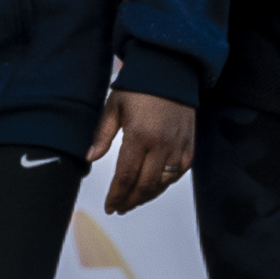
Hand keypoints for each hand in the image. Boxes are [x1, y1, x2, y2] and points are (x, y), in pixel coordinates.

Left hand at [91, 89, 195, 212]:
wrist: (170, 71)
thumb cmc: (139, 87)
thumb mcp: (113, 108)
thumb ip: (102, 135)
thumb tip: (89, 158)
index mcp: (139, 137)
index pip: (126, 177)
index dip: (117, 195)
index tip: (110, 206)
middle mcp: (161, 145)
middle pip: (146, 185)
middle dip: (131, 200)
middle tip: (120, 207)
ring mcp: (178, 145)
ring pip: (164, 182)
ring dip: (148, 195)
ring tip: (135, 200)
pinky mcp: (190, 143)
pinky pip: (180, 171)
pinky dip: (167, 182)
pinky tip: (156, 185)